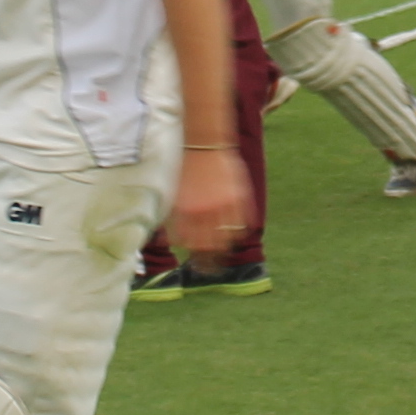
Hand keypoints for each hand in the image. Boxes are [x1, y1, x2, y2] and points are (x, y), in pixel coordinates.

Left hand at [167, 142, 247, 257]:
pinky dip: (240, 231)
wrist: (204, 145)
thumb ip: (175, 220)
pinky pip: (242, 222)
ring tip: (224, 255)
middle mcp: (203, 211)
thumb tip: (173, 244)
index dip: (193, 256)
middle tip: (210, 269)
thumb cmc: (186, 171)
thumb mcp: (175, 196)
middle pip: (208, 247)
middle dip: (209, 262)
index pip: (189, 245)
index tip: (195, 263)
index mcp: (184, 212)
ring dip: (225, 250)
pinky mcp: (238, 197)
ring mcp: (223, 204)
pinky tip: (236, 235)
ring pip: (227, 238)